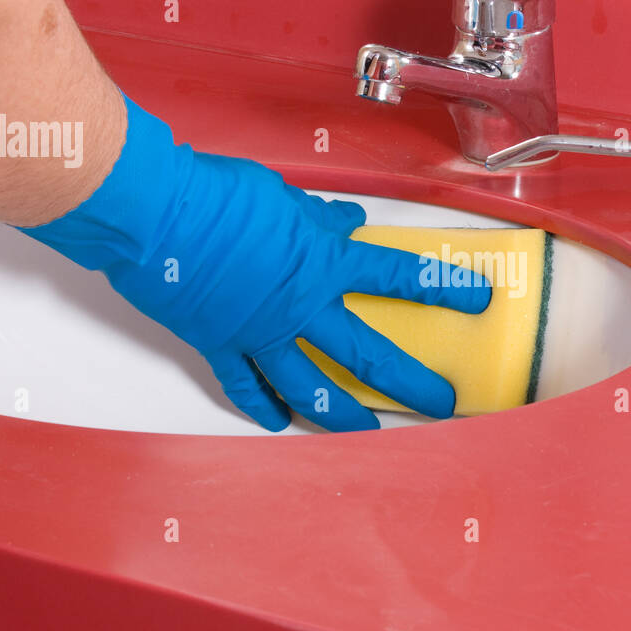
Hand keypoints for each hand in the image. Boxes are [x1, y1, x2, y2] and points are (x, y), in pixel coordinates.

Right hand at [20, 94, 490, 431]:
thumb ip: (317, 218)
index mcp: (323, 262)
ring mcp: (261, 334)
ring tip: (371, 436)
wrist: (154, 213)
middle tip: (442, 403)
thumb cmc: (215, 193)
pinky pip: (246, 386)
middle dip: (412, 382)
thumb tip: (345, 222)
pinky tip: (276, 423)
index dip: (444, 287)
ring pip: (313, 388)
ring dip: (345, 417)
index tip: (477, 299)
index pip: (400, 275)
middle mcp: (301, 307)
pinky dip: (261, 406)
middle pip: (369, 353)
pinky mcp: (220, 346)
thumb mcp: (280, 196)